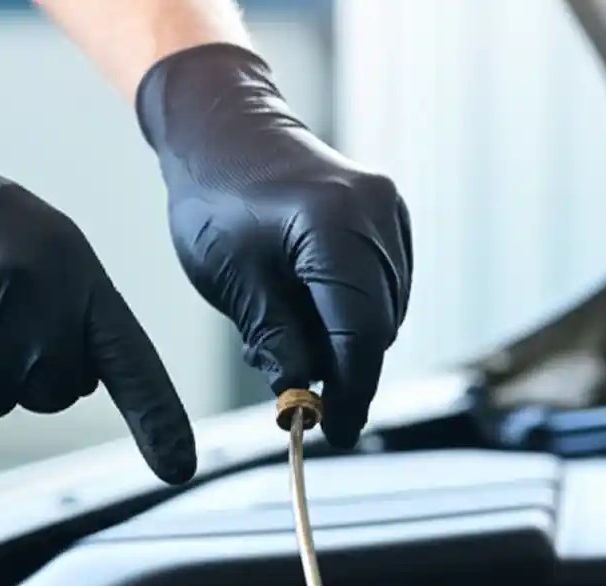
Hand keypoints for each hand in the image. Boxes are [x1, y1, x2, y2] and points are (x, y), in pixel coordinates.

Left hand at [137, 44, 411, 447]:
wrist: (224, 132)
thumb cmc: (216, 201)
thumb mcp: (233, 281)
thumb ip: (275, 341)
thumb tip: (302, 399)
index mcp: (336, 227)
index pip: (360, 333)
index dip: (351, 392)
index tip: (333, 431)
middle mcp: (376, 214)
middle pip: (379, 324)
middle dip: (344, 367)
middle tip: (296, 394)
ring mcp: (389, 211)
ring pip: (386, 309)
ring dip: (347, 339)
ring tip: (289, 338)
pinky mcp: (388, 214)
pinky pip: (384, 285)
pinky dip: (353, 311)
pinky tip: (309, 309)